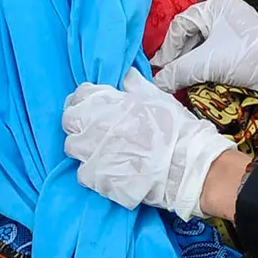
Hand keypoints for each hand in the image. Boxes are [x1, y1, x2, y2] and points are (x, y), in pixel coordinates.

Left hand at [62, 69, 234, 219]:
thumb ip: (135, 86)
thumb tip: (125, 76)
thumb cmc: (177, 130)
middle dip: (79, 123)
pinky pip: (83, 174)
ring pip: (73, 148)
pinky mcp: (100, 181)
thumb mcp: (157, 99)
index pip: (80, 96)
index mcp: (109, 105)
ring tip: (100, 150)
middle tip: (95, 128)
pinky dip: (92, 171)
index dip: (85, 99)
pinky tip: (108, 170)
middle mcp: (96, 129)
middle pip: (70, 122)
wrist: (188, 168)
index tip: (93, 105)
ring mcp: (95, 156)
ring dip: (84, 147)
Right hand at [150, 0, 257, 108]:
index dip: (167, 48)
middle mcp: (224, 14)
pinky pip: (214, 54)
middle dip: (178, 57)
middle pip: (190, 35)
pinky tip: (197, 80)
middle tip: (167, 76)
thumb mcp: (208, 63)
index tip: (158, 68)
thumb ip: (177, 72)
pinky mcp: (241, 46)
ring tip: (180, 81)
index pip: (180, 24)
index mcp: (216, 6)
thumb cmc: (248, 57)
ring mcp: (234, 30)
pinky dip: (204, 67)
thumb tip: (156, 82)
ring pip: (202, 46)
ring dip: (190, 64)